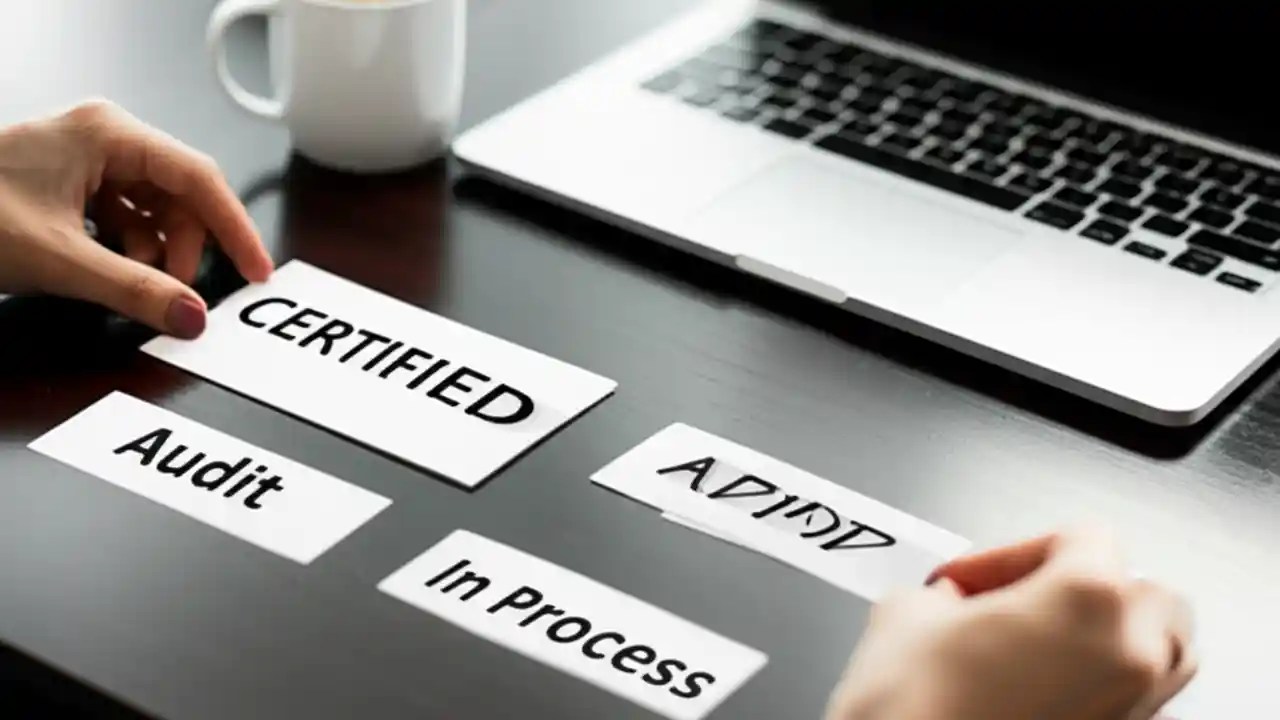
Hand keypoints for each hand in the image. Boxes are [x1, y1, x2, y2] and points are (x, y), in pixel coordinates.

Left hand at [0, 99, 272, 337]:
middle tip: (180, 292)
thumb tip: (192, 315)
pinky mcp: (73, 185)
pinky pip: (126, 217)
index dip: (234, 229)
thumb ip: (134, 290)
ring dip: (158, 252)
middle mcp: (103, 138)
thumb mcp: (59, 259)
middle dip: (187, 247)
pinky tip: (116, 272)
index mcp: (107, 133)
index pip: (198, 179)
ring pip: (155, 209)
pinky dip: (132, 250)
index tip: (256, 271)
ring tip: (140, 285)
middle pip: (180, 195)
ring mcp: (87, 159)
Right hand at [826, 527, 1195, 719]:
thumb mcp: (907, 614)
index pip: (1080, 537)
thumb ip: (945, 590)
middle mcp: (1130, 655)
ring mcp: (1136, 712)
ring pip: (1155, 651)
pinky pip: (1134, 705)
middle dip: (1075, 590)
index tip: (971, 578)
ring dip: (1103, 639)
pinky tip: (1037, 696)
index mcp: (1089, 599)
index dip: (1012, 552)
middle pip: (1136, 590)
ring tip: (1030, 651)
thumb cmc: (913, 713)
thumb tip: (948, 600)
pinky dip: (1098, 691)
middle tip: (1005, 604)